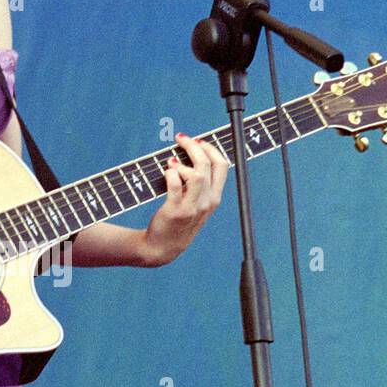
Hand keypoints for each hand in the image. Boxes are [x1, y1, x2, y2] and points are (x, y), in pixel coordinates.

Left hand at [142, 133, 227, 265]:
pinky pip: (175, 185)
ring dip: (182, 162)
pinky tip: (166, 172)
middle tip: (180, 139)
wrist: (164, 247)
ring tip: (171, 161)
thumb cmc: (179, 219)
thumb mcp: (196, 203)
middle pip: (208, 165)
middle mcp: (207, 202)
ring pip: (196, 175)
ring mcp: (193, 208)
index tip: (198, 140)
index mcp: (215, 197)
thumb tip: (191, 153)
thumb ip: (198, 183)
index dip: (211, 148)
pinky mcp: (176, 211)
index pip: (222, 166)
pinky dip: (170, 174)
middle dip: (194, 146)